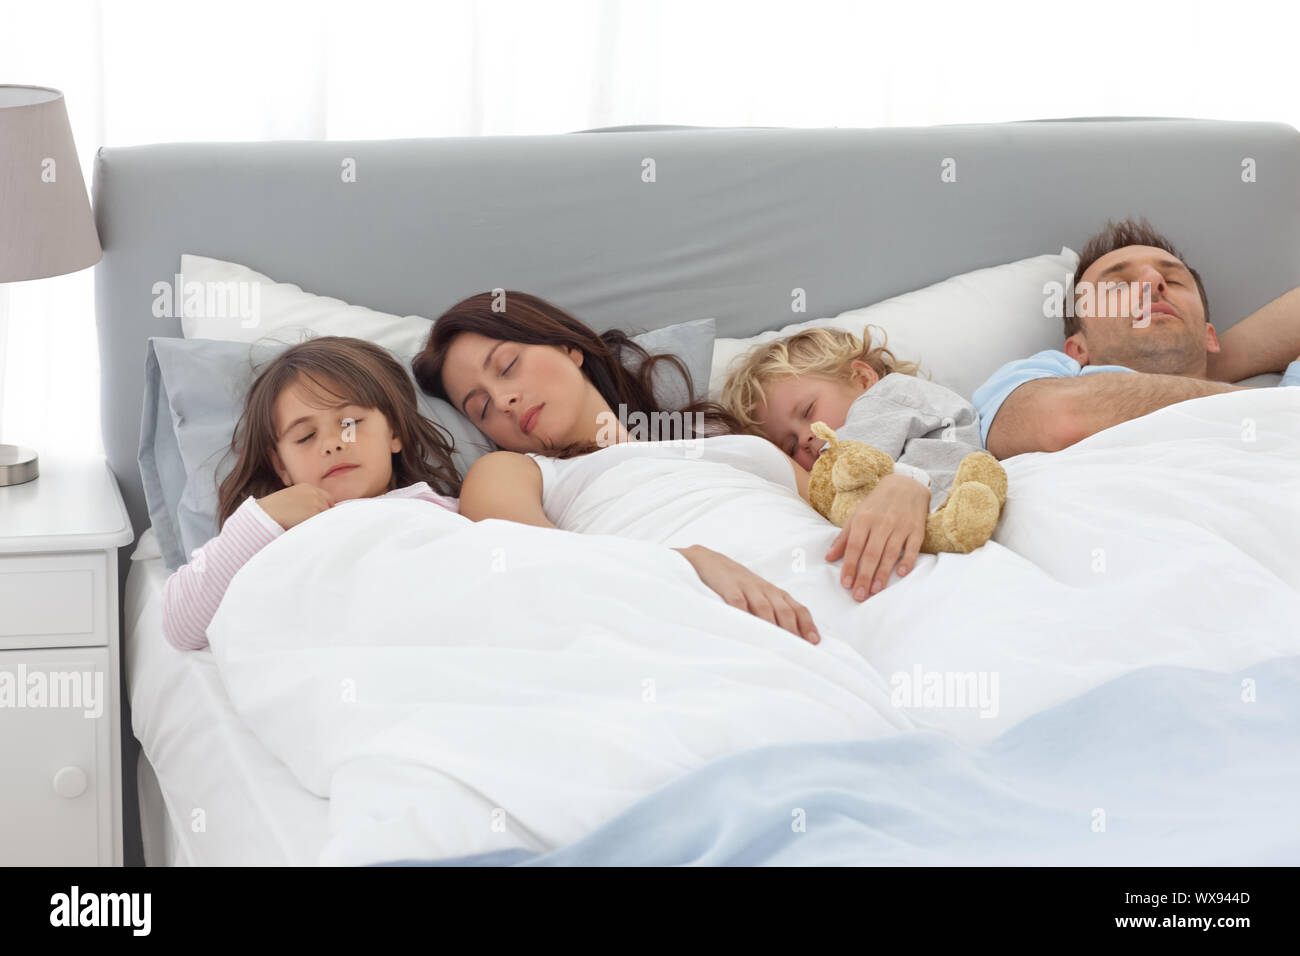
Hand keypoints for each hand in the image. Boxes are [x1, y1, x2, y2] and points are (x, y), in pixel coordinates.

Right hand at [257, 483, 334, 530]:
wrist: (265, 513)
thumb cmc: (274, 510)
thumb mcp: (291, 499)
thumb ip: (305, 502)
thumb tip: (317, 514)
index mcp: (307, 487)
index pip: (327, 498)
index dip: (325, 508)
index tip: (320, 517)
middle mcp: (314, 492)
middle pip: (330, 506)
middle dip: (325, 515)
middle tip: (316, 524)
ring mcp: (316, 502)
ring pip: (327, 516)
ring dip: (321, 522)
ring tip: (308, 528)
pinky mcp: (315, 513)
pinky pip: (323, 523)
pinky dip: (318, 528)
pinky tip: (308, 530)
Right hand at [672, 544, 820, 644]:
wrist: (708, 560)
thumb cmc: (736, 583)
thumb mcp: (756, 594)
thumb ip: (770, 610)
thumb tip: (788, 637)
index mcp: (772, 591)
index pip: (795, 607)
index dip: (806, 623)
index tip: (815, 641)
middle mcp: (763, 589)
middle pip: (783, 608)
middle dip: (794, 628)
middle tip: (801, 647)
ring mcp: (745, 586)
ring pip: (764, 606)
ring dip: (774, 625)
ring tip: (780, 644)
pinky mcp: (727, 586)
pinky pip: (738, 602)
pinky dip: (745, 614)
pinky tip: (749, 629)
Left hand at [826, 473, 927, 600]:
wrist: (905, 484)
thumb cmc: (877, 504)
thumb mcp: (857, 516)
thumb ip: (843, 538)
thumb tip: (828, 558)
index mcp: (864, 519)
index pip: (854, 547)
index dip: (849, 566)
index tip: (846, 584)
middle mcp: (882, 523)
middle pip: (871, 553)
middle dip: (864, 576)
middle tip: (859, 595)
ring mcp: (901, 526)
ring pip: (890, 553)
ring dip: (882, 573)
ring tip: (875, 591)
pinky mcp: (917, 529)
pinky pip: (913, 547)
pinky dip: (907, 560)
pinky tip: (901, 574)